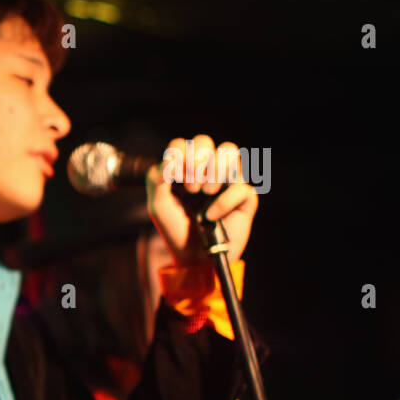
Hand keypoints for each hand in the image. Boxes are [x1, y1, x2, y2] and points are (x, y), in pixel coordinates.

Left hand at [148, 134, 258, 265]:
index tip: (173, 176)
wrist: (193, 258)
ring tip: (205, 192)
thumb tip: (170, 161)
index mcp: (183, 169)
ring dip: (214, 169)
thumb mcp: (158, 206)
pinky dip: (223, 202)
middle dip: (196, 160)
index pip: (180, 144)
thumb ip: (156, 180)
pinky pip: (240, 187)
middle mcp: (206, 170)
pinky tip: (210, 216)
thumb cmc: (175, 229)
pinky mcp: (244, 197)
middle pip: (205, 141)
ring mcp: (226, 180)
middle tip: (190, 188)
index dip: (178, 154)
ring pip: (229, 151)